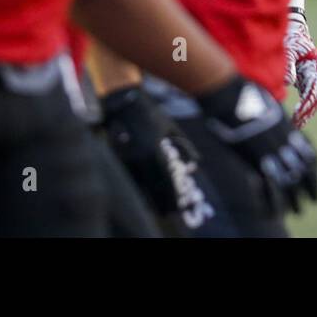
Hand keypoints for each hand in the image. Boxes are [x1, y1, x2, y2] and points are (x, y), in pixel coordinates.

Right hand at [101, 85, 201, 217]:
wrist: (124, 103)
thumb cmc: (151, 114)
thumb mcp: (171, 128)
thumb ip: (185, 146)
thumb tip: (197, 163)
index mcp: (156, 149)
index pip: (166, 179)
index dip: (172, 194)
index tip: (179, 206)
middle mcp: (142, 156)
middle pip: (153, 186)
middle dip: (163, 201)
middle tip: (171, 212)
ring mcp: (129, 157)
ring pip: (141, 184)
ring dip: (151, 198)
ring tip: (160, 209)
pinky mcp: (120, 157)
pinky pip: (131, 177)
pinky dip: (140, 188)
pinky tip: (146, 195)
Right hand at [196, 76, 316, 213]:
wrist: (229, 95)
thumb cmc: (244, 95)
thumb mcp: (268, 107)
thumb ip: (275, 120)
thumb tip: (278, 124)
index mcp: (288, 129)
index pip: (310, 154)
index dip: (315, 170)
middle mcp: (284, 143)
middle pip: (302, 171)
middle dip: (310, 188)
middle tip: (315, 201)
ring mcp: (269, 152)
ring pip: (288, 182)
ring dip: (294, 199)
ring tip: (298, 211)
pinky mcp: (253, 159)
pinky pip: (266, 186)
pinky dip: (269, 201)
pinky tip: (271, 211)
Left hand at [284, 15, 316, 128]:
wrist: (292, 30)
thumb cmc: (290, 38)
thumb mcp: (288, 48)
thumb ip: (288, 64)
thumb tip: (288, 82)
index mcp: (316, 66)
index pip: (314, 89)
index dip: (306, 103)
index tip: (298, 114)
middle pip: (316, 97)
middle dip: (307, 111)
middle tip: (296, 124)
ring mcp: (313, 77)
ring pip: (314, 99)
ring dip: (307, 112)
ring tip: (297, 124)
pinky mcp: (306, 79)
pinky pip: (308, 96)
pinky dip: (304, 107)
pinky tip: (298, 117)